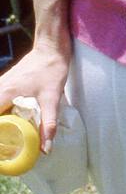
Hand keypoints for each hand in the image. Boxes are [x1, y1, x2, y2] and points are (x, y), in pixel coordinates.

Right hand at [0, 38, 71, 152]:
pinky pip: (0, 99)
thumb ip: (48, 122)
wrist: (52, 46)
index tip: (2, 144)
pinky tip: (11, 119)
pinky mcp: (8, 81)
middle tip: (6, 144)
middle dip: (0, 127)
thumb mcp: (51, 97)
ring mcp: (2, 83)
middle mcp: (0, 87)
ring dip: (2, 118)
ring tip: (8, 135)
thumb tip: (46, 147)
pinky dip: (3, 110)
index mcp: (4, 92)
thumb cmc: (51, 68)